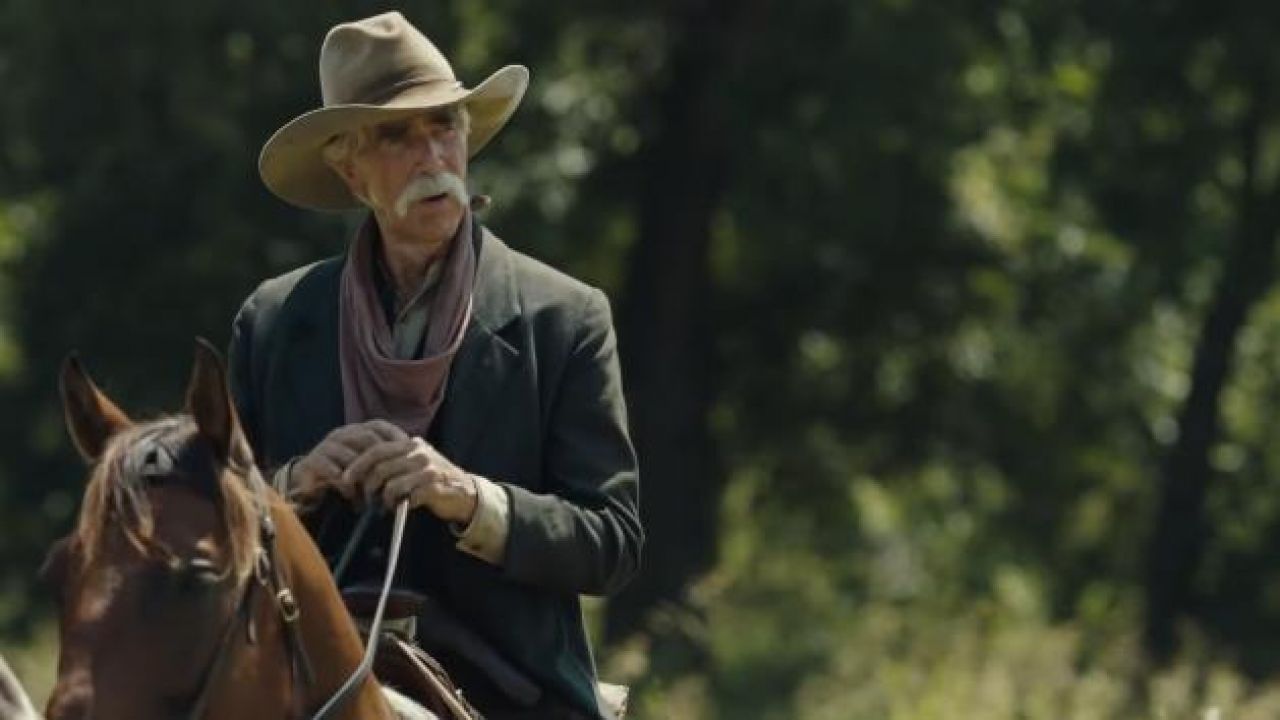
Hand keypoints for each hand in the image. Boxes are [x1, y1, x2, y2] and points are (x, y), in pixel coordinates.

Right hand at [290, 420, 407, 502]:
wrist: (309, 479)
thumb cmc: (344, 471)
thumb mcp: (365, 463)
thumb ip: (384, 458)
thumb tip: (415, 458)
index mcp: (356, 430)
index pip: (379, 426)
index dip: (395, 438)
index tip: (409, 454)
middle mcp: (342, 434)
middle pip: (367, 438)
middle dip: (381, 458)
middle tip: (393, 475)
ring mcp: (327, 446)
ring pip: (351, 456)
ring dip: (364, 475)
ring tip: (373, 491)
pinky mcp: (314, 461)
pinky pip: (334, 471)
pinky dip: (345, 485)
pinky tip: (351, 495)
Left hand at [343, 436, 477, 522]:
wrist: (464, 492)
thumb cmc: (432, 478)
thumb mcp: (414, 460)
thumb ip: (392, 458)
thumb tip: (357, 465)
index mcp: (411, 444)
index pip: (376, 449)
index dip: (357, 464)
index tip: (345, 478)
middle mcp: (419, 453)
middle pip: (380, 467)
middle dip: (366, 485)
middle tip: (364, 498)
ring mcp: (427, 469)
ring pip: (391, 484)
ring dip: (383, 499)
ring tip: (384, 505)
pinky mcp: (433, 487)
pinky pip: (406, 497)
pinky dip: (399, 505)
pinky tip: (401, 508)